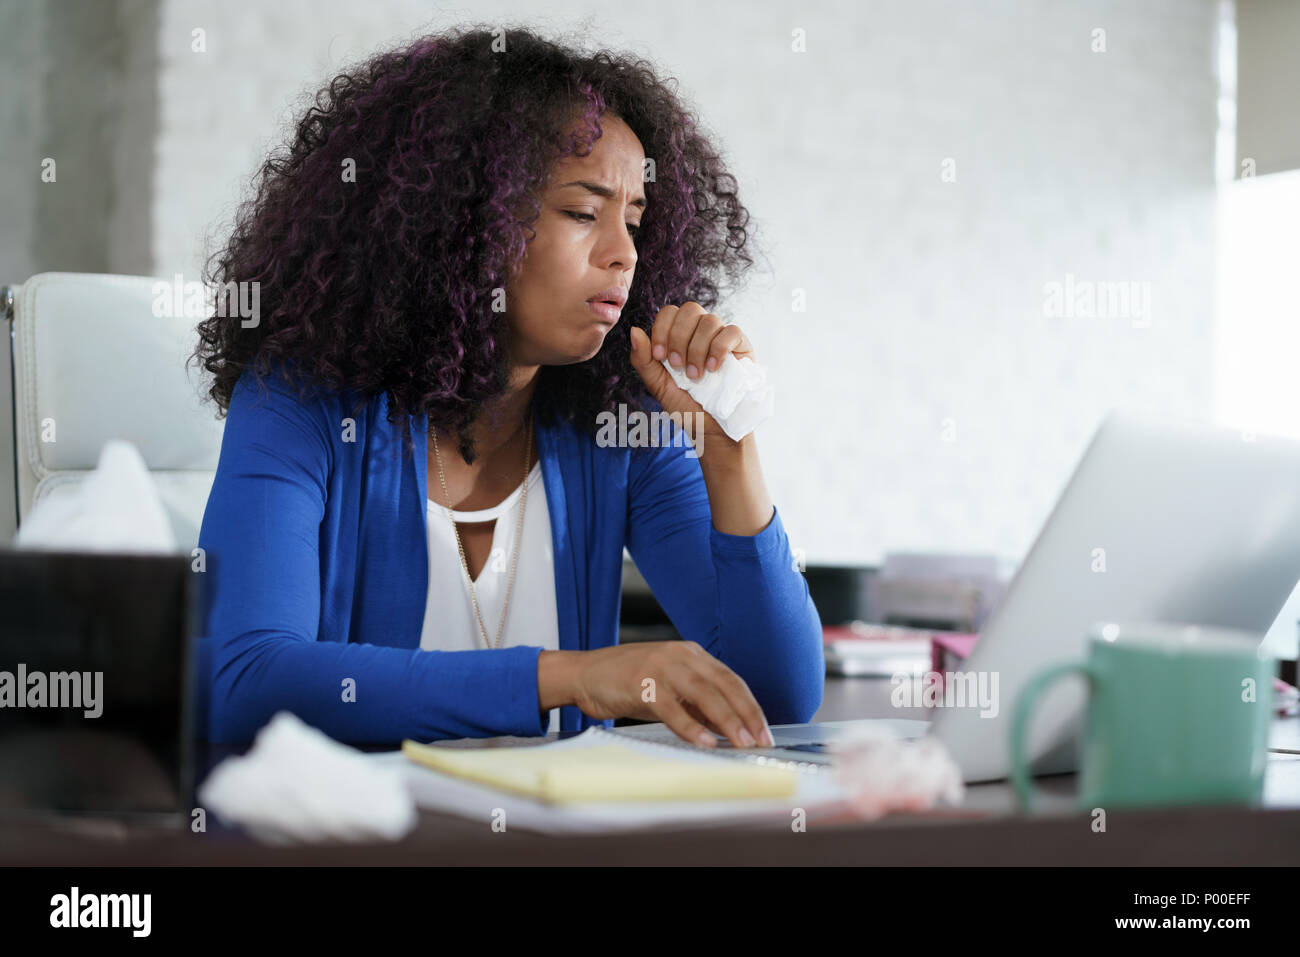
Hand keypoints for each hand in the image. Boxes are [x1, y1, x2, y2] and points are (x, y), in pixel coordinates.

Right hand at [570, 641, 773, 748]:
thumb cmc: (625, 682)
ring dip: (726, 720)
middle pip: (724, 684)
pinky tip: (704, 742)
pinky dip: (690, 726)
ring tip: (741, 743)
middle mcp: (680, 655)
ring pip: (704, 694)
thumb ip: (697, 704)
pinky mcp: (641, 683)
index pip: (731, 679)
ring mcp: (661, 667)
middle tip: (762, 740)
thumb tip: (729, 728)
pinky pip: (672, 708)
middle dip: (747, 714)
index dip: (751, 706)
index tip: (764, 731)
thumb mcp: (668, 689)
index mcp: (690, 654)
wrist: (583, 673)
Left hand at [628, 302, 756, 441]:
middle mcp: (701, 332)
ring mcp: (722, 338)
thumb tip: (634, 330)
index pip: (669, 312)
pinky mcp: (742, 347)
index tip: (660, 356)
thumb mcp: (659, 386)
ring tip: (696, 376)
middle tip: (677, 366)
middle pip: (690, 309)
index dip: (662, 329)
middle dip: (679, 337)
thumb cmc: (686, 407)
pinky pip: (732, 331)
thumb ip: (643, 360)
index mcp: (679, 337)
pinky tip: (713, 369)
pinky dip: (719, 349)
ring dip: (697, 349)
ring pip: (710, 320)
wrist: (712, 431)